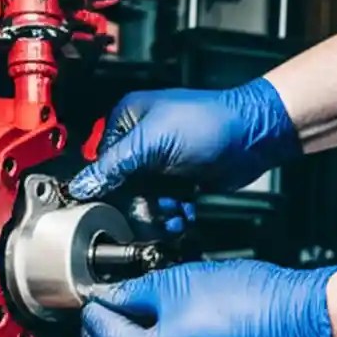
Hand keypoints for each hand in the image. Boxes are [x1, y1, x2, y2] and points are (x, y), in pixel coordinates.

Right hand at [67, 78, 301, 225]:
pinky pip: (163, 207)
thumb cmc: (209, 124)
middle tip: (156, 210)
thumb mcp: (153, 142)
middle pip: (120, 189)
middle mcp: (139, 142)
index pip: (99, 165)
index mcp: (126, 121)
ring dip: (158, 215)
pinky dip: (173, 215)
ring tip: (175, 214)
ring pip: (142, 202)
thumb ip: (115, 165)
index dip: (106, 191)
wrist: (255, 136)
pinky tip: (184, 212)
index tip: (113, 211)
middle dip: (139, 206)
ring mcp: (159, 163)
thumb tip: (81, 185)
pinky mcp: (177, 181)